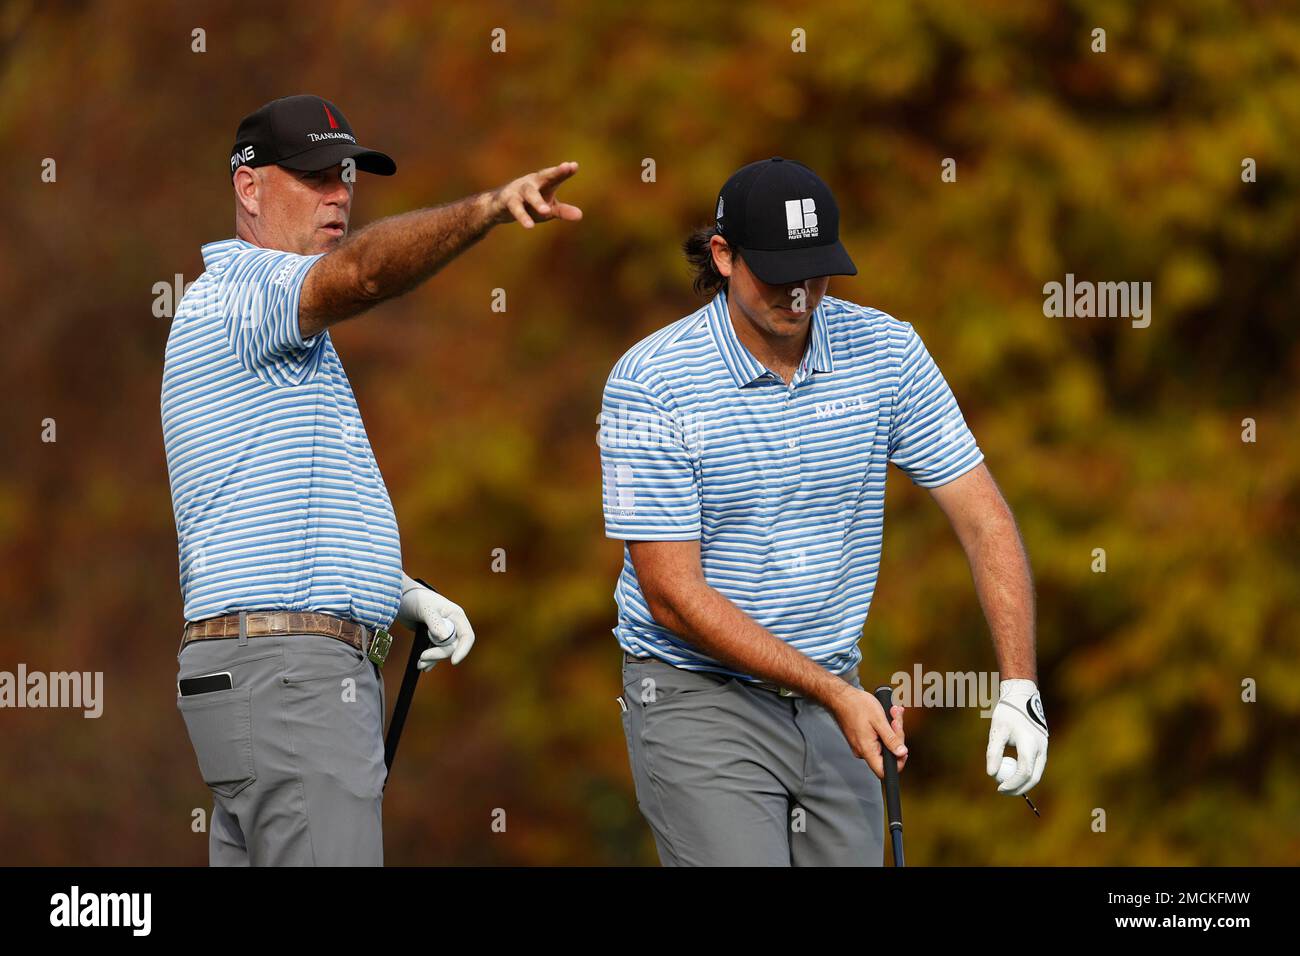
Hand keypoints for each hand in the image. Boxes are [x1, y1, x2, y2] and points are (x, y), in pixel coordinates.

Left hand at [395, 572, 475, 670]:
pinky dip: (430, 660)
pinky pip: (436, 653)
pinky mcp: (433, 638)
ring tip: (419, 663)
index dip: (463, 650)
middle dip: (439, 654)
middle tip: (422, 657)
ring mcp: (443, 633)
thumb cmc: (415, 599)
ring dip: (433, 659)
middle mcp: (452, 625)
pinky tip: (422, 665)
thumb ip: (435, 622)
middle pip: (453, 647)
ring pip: (444, 652)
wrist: (400, 599)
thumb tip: (445, 637)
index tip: (453, 661)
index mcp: (455, 616)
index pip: (466, 636)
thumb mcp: (425, 608)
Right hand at [490, 161, 582, 228]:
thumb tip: (581, 215)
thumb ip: (563, 211)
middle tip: (565, 168)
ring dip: (537, 201)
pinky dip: (522, 216)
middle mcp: (531, 183)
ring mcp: (517, 191)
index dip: (564, 171)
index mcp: (542, 182)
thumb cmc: (529, 205)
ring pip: (529, 193)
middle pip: (543, 176)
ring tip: (546, 212)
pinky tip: (529, 226)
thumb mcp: (548, 208)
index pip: (555, 176)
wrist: (497, 207)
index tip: (574, 165)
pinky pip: (515, 208)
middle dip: (554, 172)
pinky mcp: (506, 202)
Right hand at [828, 683, 907, 779]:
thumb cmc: (855, 705)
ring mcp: (861, 745)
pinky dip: (884, 728)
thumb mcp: (879, 720)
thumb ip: (891, 739)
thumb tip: (901, 752)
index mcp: (866, 749)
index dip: (897, 763)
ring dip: (891, 729)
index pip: (884, 771)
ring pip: (884, 744)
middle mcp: (862, 750)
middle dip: (896, 736)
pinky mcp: (861, 739)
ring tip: (891, 714)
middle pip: (887, 754)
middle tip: (896, 722)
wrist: (841, 697)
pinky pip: (878, 738)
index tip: (903, 749)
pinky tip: (885, 717)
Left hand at [987, 678, 1047, 795]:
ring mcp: (1044, 747)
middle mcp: (1041, 747)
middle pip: (1034, 777)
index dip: (1012, 783)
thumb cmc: (1007, 712)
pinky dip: (1025, 773)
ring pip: (1037, 773)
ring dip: (1022, 782)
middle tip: (1002, 791)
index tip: (999, 789)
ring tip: (1004, 784)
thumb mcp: (997, 730)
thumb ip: (993, 752)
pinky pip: (1036, 766)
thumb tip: (991, 774)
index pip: (1024, 771)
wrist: (1022, 696)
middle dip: (1019, 788)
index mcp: (1030, 743)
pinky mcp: (1043, 747)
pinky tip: (1011, 773)